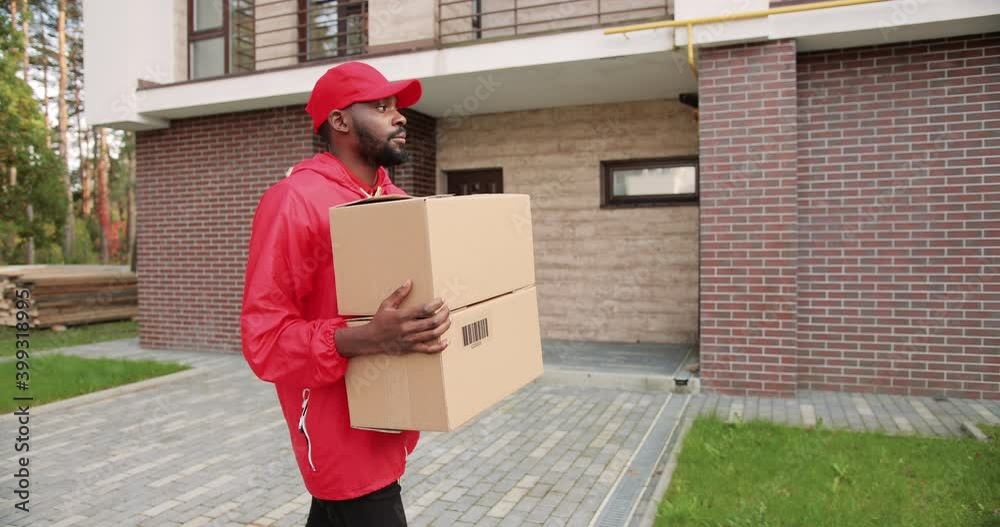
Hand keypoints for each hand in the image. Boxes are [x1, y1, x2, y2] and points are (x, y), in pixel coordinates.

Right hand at [335, 280, 450, 356]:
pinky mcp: (411, 348)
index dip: (436, 304)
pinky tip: (446, 342)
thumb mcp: (386, 305)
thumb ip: (399, 294)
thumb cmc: (379, 320)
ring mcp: (410, 340)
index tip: (441, 300)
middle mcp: (408, 328)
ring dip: (444, 327)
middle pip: (432, 322)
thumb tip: (409, 282)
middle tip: (447, 309)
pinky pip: (428, 349)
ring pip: (432, 334)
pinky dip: (439, 347)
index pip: (424, 309)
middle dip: (443, 314)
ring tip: (449, 320)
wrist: (371, 340)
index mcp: (402, 316)